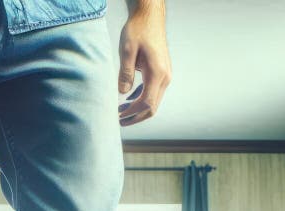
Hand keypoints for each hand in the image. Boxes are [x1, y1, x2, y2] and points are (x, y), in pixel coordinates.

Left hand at [118, 0, 170, 126]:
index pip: (146, 103)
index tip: (118, 115)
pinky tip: (129, 100)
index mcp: (157, 73)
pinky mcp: (162, 74)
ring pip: (153, 102)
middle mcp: (165, 77)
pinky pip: (153, 93)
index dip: (132, 113)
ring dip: (138, 110)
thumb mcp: (127, 50)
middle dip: (135, 117)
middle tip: (119, 121)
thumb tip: (122, 93)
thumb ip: (125, 73)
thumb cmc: (138, 30)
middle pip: (152, 108)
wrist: (150, 16)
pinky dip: (141, 100)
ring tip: (121, 112)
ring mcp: (165, 76)